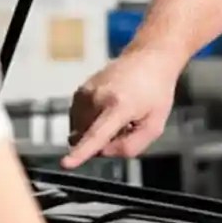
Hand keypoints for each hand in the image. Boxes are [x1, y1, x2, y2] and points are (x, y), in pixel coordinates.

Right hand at [60, 46, 183, 168]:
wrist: (149, 59)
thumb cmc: (156, 92)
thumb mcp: (154, 125)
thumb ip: (131, 146)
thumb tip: (103, 152)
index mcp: (120, 106)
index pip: (97, 135)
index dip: (81, 152)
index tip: (65, 163)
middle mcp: (98, 96)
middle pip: (89, 137)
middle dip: (105, 141)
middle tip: (126, 126)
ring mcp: (87, 91)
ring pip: (81, 130)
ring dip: (96, 131)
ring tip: (117, 115)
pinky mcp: (80, 90)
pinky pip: (78, 119)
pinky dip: (90, 121)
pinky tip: (106, 111)